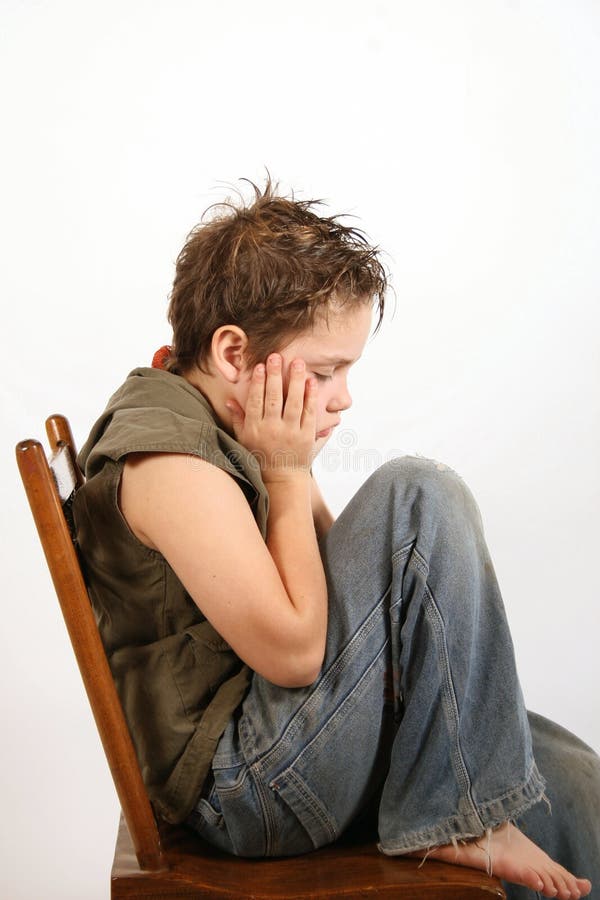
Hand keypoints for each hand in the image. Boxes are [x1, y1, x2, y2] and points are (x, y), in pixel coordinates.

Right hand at [226, 353, 317, 482]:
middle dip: (275, 376)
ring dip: (295, 381)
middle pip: (274, 398)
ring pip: (293, 402)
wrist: (282, 479)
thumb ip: (239, 419)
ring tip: (297, 362)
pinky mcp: (306, 436)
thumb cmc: (260, 457)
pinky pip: (309, 413)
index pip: (256, 401)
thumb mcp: (243, 440)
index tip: (260, 366)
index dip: (258, 383)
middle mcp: (272, 429)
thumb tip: (230, 400)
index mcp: (255, 428)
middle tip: (276, 356)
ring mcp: (290, 432)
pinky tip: (311, 382)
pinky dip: (310, 397)